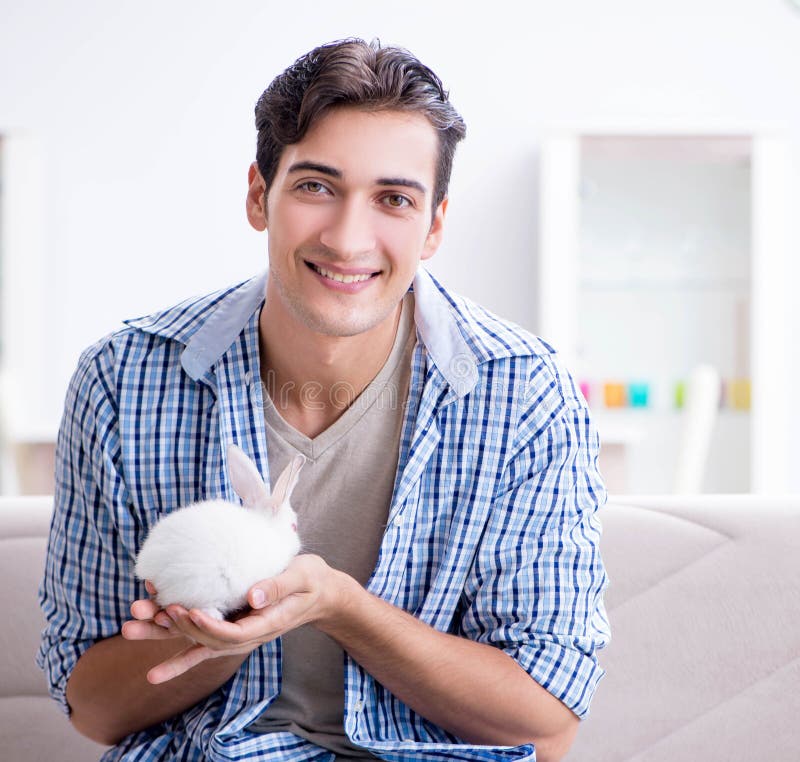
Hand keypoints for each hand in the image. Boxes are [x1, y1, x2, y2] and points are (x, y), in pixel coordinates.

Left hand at [122, 554, 341, 683]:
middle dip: (172, 628)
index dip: (207, 626)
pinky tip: (154, 674)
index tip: (188, 611)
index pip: (231, 633)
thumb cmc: (310, 581)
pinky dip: (177, 660)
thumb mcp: (302, 577)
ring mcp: (235, 634)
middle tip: (145, 615)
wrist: (317, 594)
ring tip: (129, 629)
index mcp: (263, 625)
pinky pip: (200, 647)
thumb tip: (252, 596)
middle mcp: (245, 636)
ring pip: (194, 642)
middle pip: (204, 640)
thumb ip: (278, 586)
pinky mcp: (230, 628)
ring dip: (162, 636)